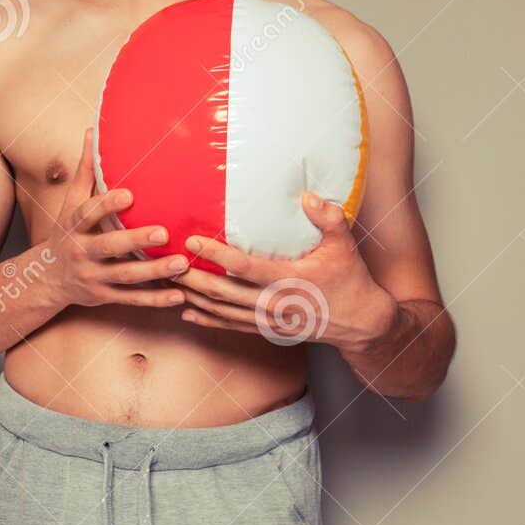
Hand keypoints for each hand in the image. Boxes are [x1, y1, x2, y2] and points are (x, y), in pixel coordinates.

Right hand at [41, 129, 188, 309]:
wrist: (47, 280)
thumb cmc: (67, 233)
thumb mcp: (70, 204)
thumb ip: (84, 171)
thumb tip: (92, 131)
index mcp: (74, 226)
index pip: (88, 214)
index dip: (106, 205)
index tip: (129, 195)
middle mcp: (82, 252)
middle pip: (109, 247)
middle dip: (136, 241)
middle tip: (163, 233)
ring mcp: (94, 277)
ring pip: (125, 277)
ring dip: (154, 272)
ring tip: (182, 264)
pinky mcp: (105, 297)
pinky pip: (132, 299)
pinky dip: (155, 300)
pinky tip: (179, 296)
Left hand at [176, 192, 398, 349]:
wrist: (359, 323)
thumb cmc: (350, 280)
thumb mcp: (344, 245)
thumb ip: (327, 218)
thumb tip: (306, 195)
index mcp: (289, 281)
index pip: (244, 267)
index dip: (216, 255)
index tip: (192, 242)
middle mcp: (273, 304)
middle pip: (222, 293)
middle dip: (191, 278)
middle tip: (166, 264)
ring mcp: (267, 320)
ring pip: (221, 311)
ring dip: (193, 299)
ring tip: (167, 285)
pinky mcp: (266, 330)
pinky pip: (229, 326)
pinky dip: (206, 319)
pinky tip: (187, 312)